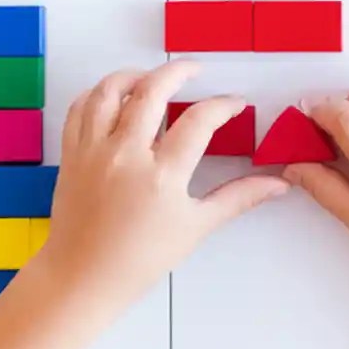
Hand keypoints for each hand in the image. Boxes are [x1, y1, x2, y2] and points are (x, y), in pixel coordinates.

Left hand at [43, 60, 288, 302]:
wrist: (83, 278)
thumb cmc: (141, 259)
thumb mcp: (196, 227)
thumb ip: (238, 198)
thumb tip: (277, 184)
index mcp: (162, 175)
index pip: (199, 120)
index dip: (223, 105)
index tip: (234, 103)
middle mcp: (126, 154)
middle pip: (151, 91)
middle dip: (178, 72)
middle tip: (194, 70)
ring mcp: (94, 151)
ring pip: (110, 91)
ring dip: (133, 75)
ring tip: (151, 77)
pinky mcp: (71, 154)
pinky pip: (80, 108)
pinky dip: (97, 93)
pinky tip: (114, 96)